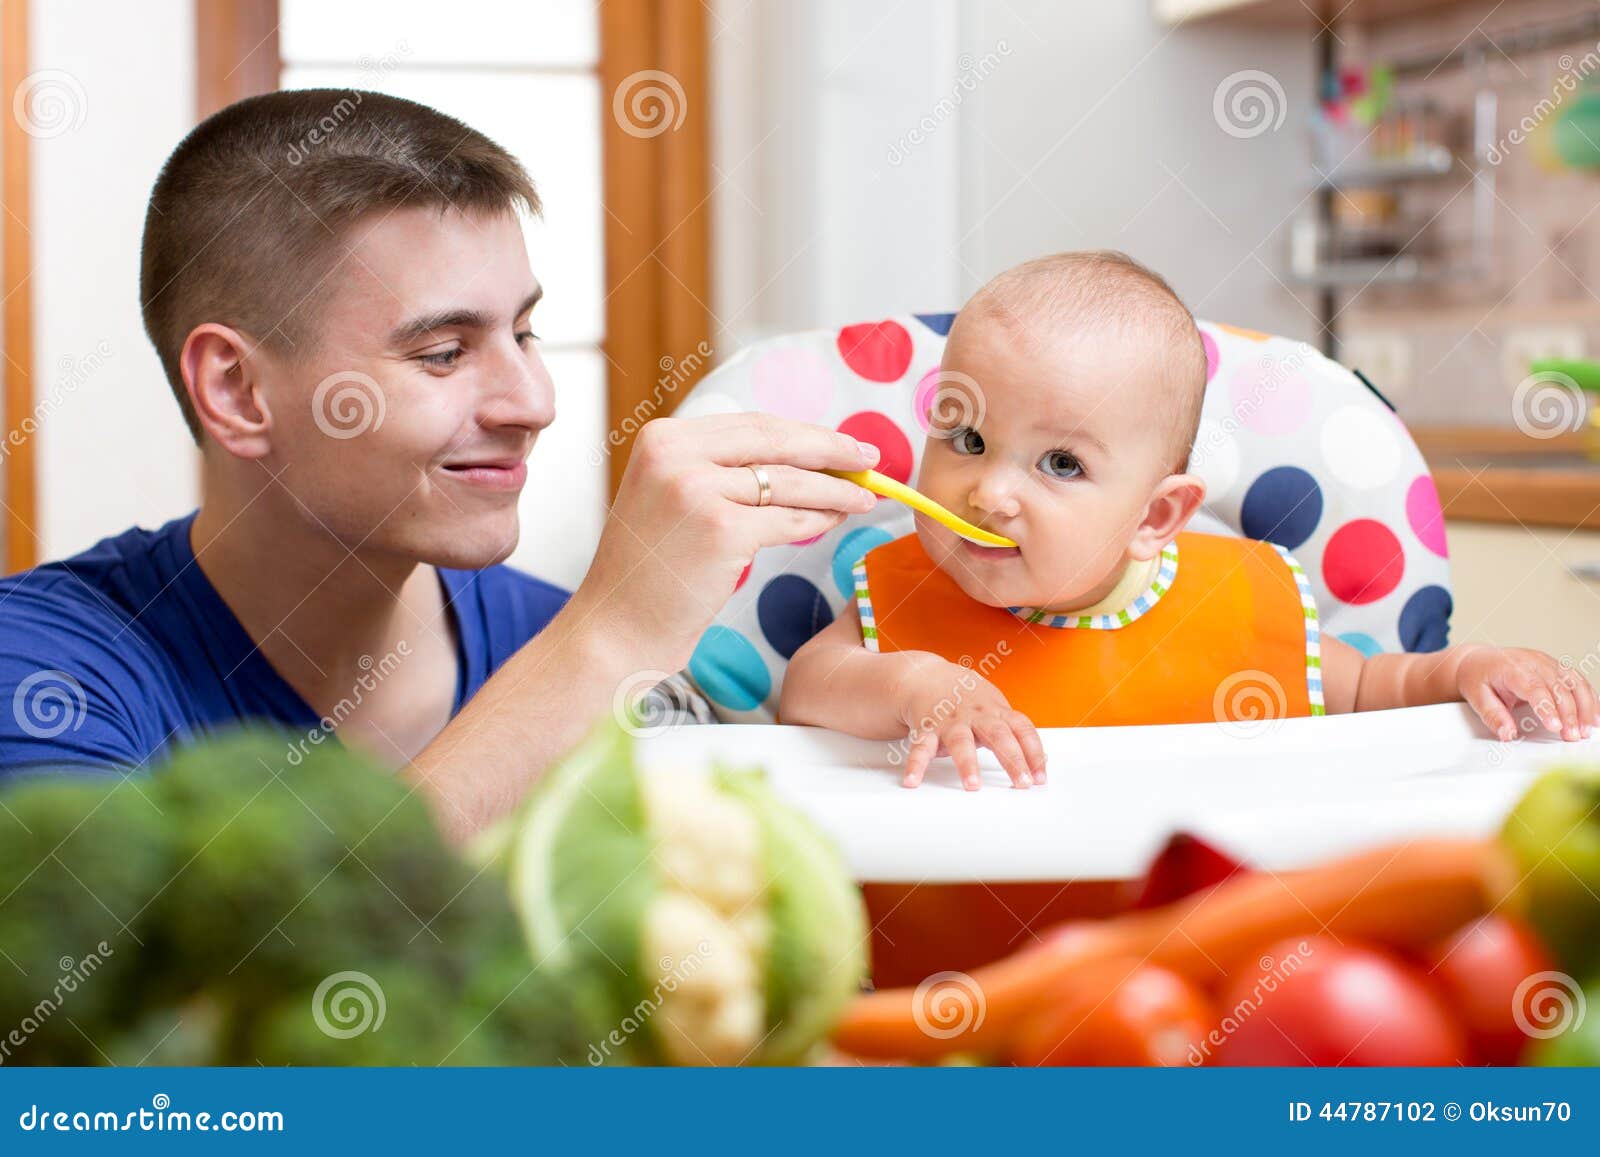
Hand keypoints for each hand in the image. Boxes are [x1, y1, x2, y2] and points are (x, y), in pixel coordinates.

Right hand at [575, 414, 879, 669]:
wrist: (615, 628)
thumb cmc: (650, 573)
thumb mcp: (670, 499)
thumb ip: (718, 471)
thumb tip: (797, 458)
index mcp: (664, 439)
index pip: (752, 425)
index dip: (804, 433)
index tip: (840, 441)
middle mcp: (677, 455)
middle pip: (777, 442)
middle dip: (832, 449)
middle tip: (871, 457)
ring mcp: (698, 491)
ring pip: (791, 482)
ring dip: (836, 489)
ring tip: (865, 496)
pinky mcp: (722, 531)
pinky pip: (789, 520)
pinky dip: (819, 520)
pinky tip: (836, 521)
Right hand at [895, 657, 1046, 789]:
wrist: (925, 676)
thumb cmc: (967, 698)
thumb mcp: (994, 707)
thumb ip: (1012, 731)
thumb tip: (1038, 763)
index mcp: (996, 710)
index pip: (1022, 729)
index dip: (1034, 753)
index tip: (1040, 778)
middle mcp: (976, 715)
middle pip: (998, 735)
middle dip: (1012, 759)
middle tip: (1022, 783)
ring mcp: (951, 721)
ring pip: (961, 741)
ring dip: (967, 763)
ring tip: (972, 785)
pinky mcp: (926, 728)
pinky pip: (921, 748)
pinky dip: (915, 765)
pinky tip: (912, 781)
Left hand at [1456, 646, 1598, 741]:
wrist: (1478, 659)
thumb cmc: (1477, 676)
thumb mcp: (1476, 697)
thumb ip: (1492, 716)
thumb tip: (1507, 735)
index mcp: (1511, 668)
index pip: (1534, 688)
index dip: (1547, 708)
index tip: (1556, 727)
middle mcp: (1533, 662)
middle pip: (1559, 687)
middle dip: (1569, 714)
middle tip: (1572, 736)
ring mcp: (1547, 662)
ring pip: (1574, 683)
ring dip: (1585, 707)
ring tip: (1587, 730)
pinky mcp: (1556, 666)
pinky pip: (1578, 681)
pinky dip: (1590, 698)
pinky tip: (1595, 716)